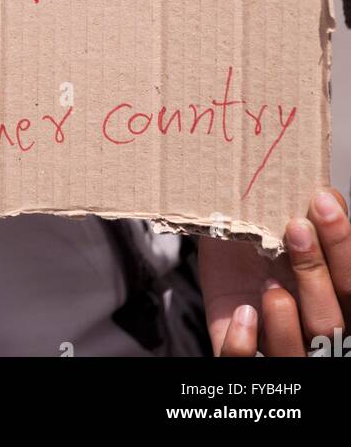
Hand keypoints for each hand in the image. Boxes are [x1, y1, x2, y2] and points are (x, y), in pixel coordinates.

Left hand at [199, 188, 350, 355]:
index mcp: (333, 297)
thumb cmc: (259, 235)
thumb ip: (311, 217)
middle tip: (295, 230)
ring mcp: (276, 341)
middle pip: (331, 325)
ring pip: (297, 355)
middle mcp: (311, 328)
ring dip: (285, 321)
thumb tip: (328, 194)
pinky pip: (245, 362)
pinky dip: (244, 344)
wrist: (217, 240)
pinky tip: (243, 314)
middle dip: (315, 275)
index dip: (343, 248)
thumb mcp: (280, 219)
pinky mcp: (238, 347)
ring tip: (269, 284)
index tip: (322, 204)